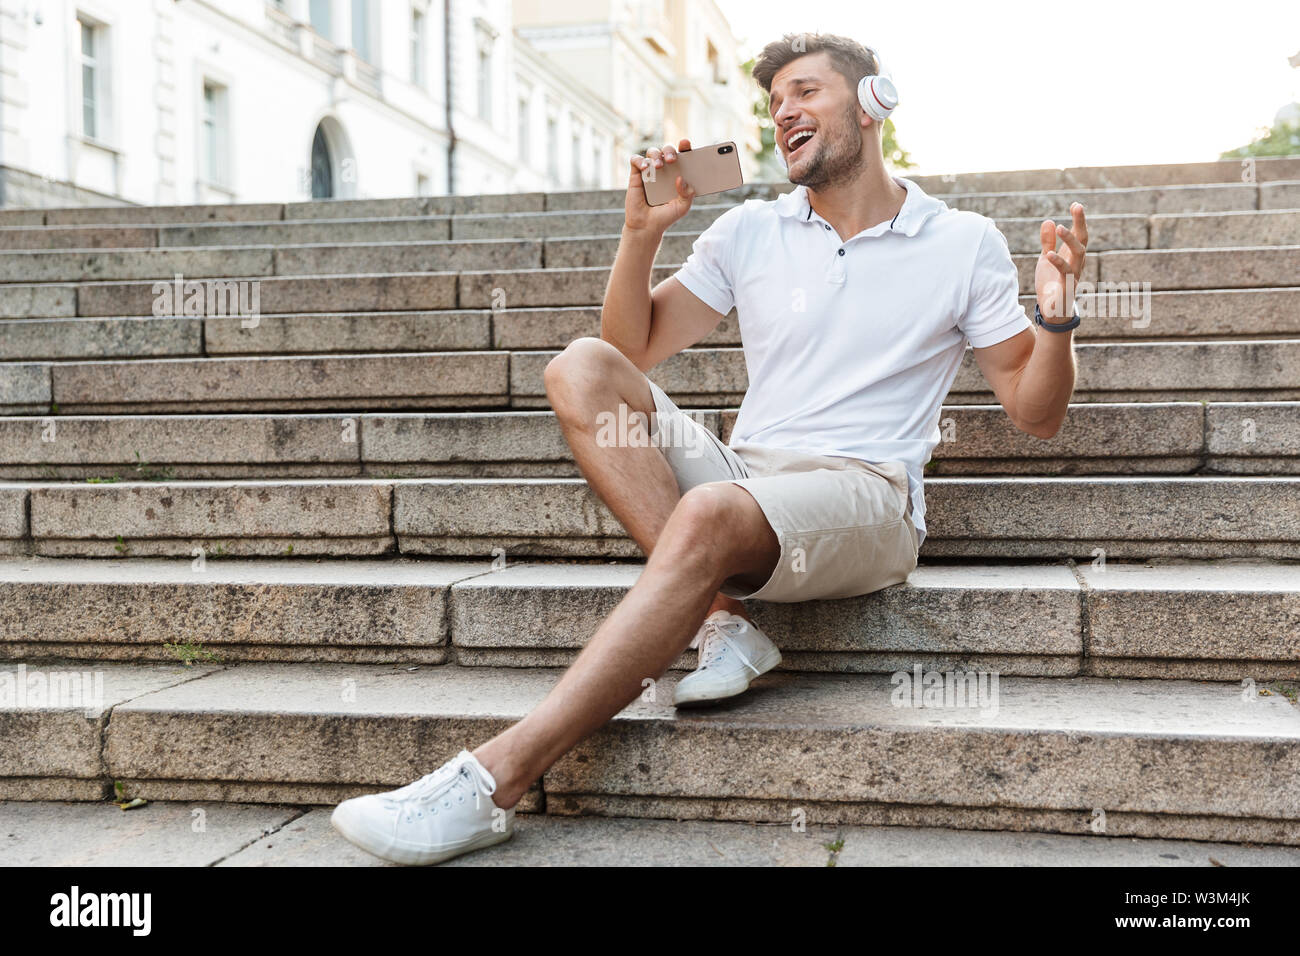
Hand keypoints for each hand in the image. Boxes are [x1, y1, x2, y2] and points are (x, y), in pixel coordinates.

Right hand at [624, 139, 694, 234]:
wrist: (646, 226)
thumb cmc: (665, 216)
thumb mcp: (682, 207)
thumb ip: (687, 195)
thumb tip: (681, 178)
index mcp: (678, 174)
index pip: (683, 156)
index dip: (685, 147)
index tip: (686, 144)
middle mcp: (664, 170)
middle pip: (667, 151)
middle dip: (670, 151)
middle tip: (673, 160)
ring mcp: (650, 172)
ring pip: (652, 152)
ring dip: (656, 155)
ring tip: (659, 167)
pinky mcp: (636, 175)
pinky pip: (635, 160)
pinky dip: (640, 160)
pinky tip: (645, 168)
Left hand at [1035, 202, 1087, 319]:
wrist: (1052, 311)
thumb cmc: (1051, 284)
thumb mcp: (1046, 260)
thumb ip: (1048, 242)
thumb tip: (1049, 221)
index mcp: (1072, 255)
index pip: (1079, 234)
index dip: (1079, 219)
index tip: (1076, 204)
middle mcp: (1077, 263)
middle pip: (1083, 239)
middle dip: (1080, 223)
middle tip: (1076, 207)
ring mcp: (1074, 275)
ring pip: (1078, 254)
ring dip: (1070, 240)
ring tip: (1060, 227)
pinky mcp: (1066, 287)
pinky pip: (1066, 273)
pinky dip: (1059, 263)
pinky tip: (1049, 255)